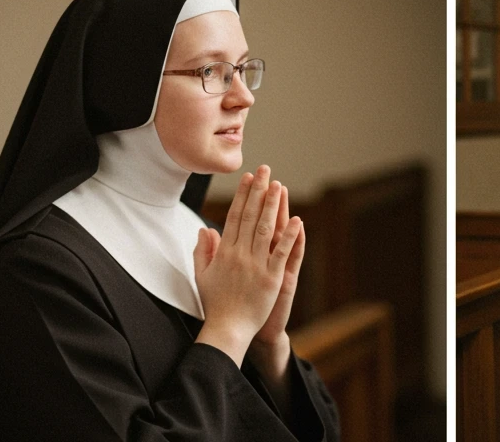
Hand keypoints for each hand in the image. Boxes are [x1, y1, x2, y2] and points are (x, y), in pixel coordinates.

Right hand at [193, 166, 301, 348]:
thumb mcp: (203, 275)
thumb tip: (204, 229)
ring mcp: (256, 265)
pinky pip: (282, 253)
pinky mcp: (271, 278)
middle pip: (249, 216)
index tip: (248, 178)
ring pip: (265, 229)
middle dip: (258, 191)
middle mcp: (239, 255)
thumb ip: (203, 251)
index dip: (242, 195)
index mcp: (225, 252)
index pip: (234, 216)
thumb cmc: (215, 304)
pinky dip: (289, 236)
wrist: (226, 330)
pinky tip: (297, 220)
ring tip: (278, 185)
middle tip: (265, 169)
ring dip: (272, 206)